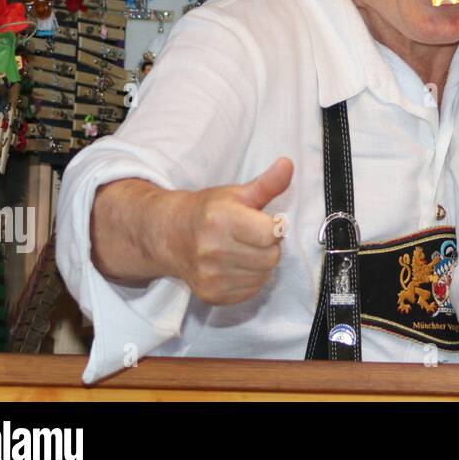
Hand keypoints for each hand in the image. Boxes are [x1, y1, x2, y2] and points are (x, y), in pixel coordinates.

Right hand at [170, 157, 292, 304]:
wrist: (170, 235)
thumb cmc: (208, 212)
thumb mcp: (237, 193)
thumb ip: (267, 183)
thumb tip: (288, 164)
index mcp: (221, 220)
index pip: (271, 233)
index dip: (273, 226)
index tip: (263, 221)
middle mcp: (212, 250)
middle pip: (271, 257)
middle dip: (268, 245)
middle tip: (252, 236)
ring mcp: (210, 275)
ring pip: (264, 275)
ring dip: (261, 263)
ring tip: (244, 250)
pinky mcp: (212, 295)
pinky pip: (251, 290)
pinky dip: (251, 279)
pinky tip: (236, 265)